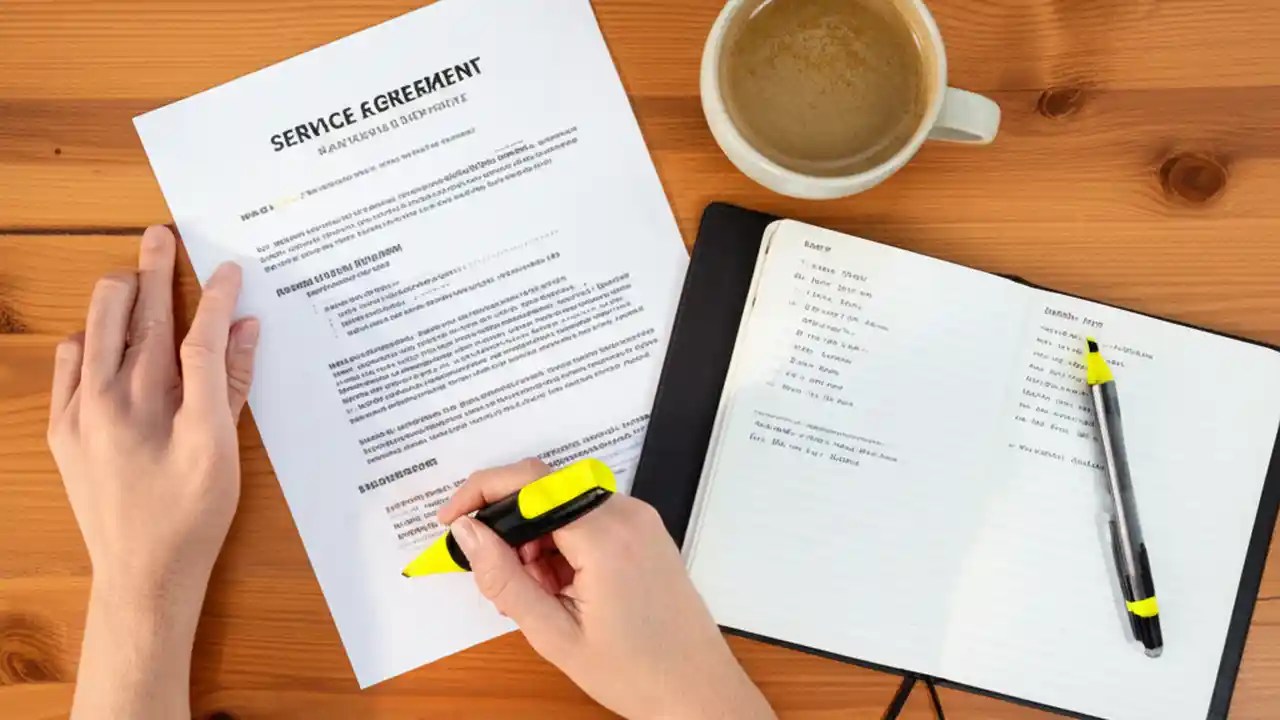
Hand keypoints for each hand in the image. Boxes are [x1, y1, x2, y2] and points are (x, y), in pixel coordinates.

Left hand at [47, 226, 258, 718]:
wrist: (141, 574)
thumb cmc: (191, 516)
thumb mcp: (222, 450)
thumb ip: (229, 383)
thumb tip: (243, 330)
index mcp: (154, 403)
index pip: (189, 330)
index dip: (213, 296)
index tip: (229, 267)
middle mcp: (109, 398)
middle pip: (130, 313)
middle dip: (149, 271)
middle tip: (160, 235)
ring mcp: (78, 413)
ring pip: (92, 331)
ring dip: (115, 301)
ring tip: (135, 280)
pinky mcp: (63, 431)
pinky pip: (67, 366)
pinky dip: (85, 341)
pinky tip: (101, 341)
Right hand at [438, 459, 774, 719]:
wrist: (698, 693)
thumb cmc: (637, 673)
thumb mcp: (554, 634)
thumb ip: (504, 578)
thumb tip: (467, 533)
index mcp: (606, 536)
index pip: (528, 482)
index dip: (480, 493)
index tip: (451, 522)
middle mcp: (628, 515)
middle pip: (545, 491)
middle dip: (512, 528)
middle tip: (506, 583)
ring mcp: (642, 521)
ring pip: (565, 506)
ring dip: (538, 541)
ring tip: (544, 599)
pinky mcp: (646, 532)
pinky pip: (590, 520)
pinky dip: (565, 545)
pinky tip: (566, 592)